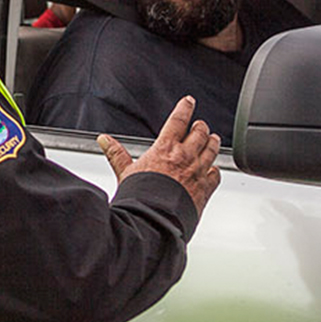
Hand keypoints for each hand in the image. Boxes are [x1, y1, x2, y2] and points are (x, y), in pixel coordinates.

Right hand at [98, 96, 219, 213]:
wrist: (154, 219)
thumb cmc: (140, 197)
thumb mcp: (125, 172)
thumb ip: (116, 154)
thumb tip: (104, 140)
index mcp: (165, 149)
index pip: (178, 120)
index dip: (185, 107)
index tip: (188, 101)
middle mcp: (184, 157)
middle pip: (200, 133)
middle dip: (200, 127)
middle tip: (200, 125)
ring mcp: (197, 172)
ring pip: (211, 150)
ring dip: (212, 142)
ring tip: (213, 139)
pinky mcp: (205, 188)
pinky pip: (216, 174)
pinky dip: (215, 170)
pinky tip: (213, 170)